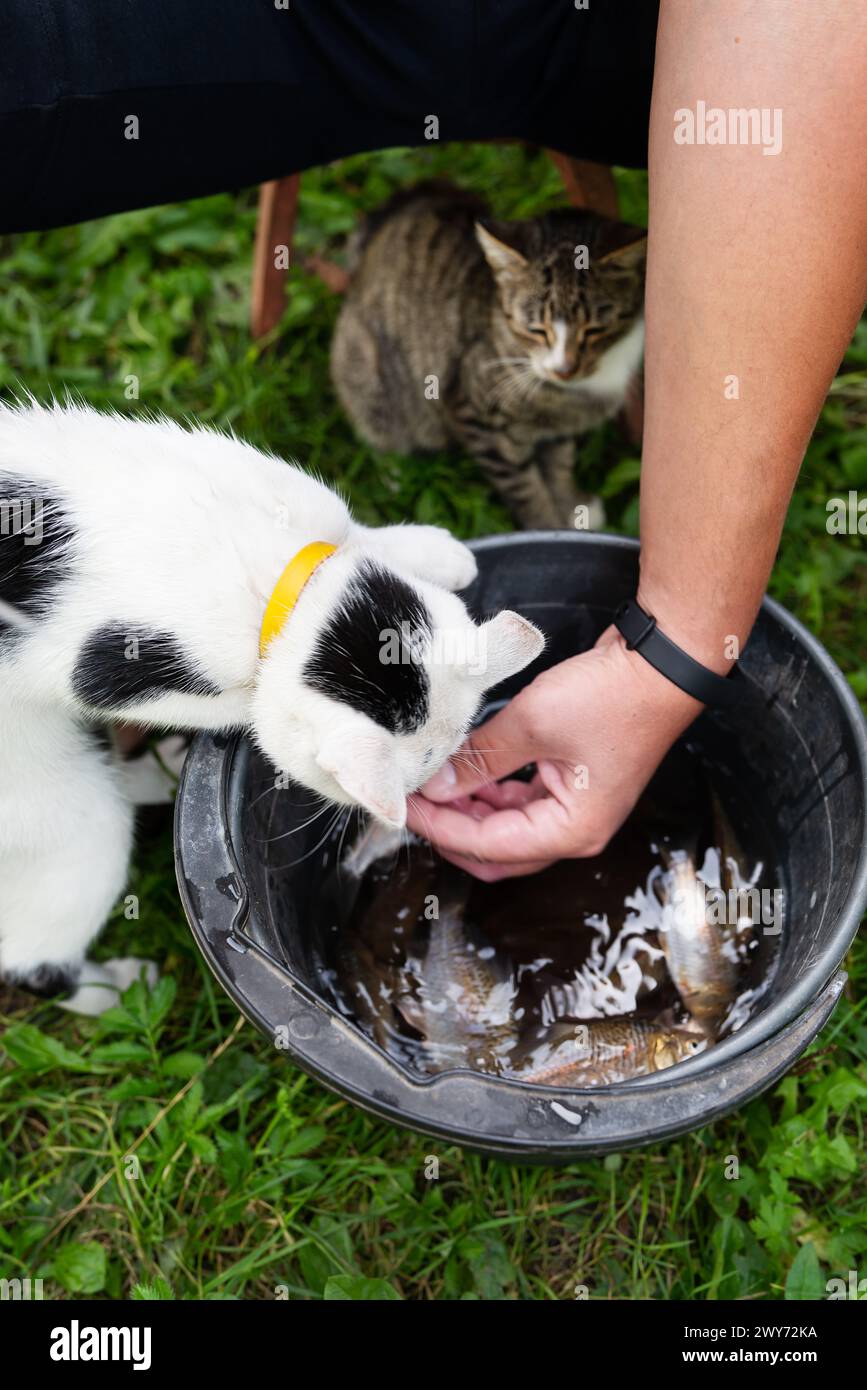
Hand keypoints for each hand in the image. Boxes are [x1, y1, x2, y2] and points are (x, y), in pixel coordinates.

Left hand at [407, 624, 702, 879]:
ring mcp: (575, 807)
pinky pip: (521, 802)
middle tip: (412, 802)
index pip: (487, 845)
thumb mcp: (533, 724)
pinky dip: (490, 791)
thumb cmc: (614, 697)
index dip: (439, 827)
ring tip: (431, 782)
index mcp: (571, 831)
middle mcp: (576, 830)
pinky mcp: (572, 783)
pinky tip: (464, 770)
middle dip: (451, 830)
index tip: (402, 805)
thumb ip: (481, 758)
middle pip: (497, 851)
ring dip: (468, 810)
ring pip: (507, 828)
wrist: (664, 662)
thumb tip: (436, 784)